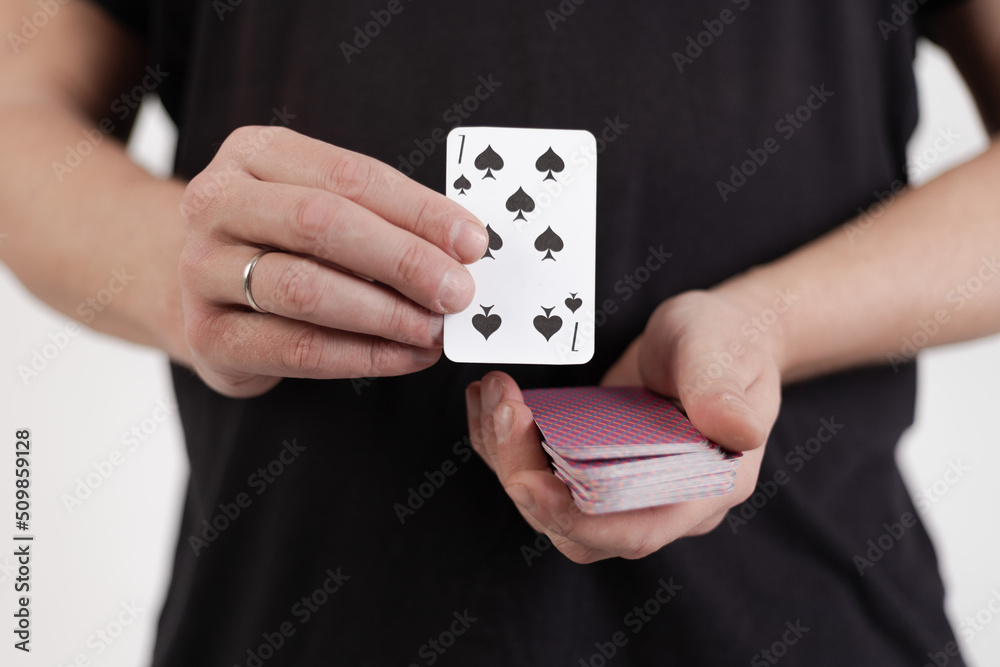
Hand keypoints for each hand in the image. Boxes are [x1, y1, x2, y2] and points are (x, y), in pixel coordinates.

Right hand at [178, 126, 487, 396]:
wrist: (200, 291)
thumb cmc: (281, 242)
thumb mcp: (320, 204)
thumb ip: (383, 216)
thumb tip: (464, 247)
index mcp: (254, 154)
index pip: (349, 175)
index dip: (417, 210)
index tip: (472, 241)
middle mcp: (216, 203)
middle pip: (320, 224)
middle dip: (402, 260)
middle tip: (458, 291)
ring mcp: (201, 270)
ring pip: (305, 290)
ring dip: (385, 314)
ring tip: (436, 330)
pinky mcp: (207, 336)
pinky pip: (296, 349)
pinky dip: (362, 356)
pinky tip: (406, 357)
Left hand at [466, 289, 782, 562]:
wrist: (716, 337)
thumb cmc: (727, 341)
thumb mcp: (722, 350)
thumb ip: (721, 390)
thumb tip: (737, 431)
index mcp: (706, 485)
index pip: (636, 529)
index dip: (578, 518)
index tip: (526, 483)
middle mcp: (661, 501)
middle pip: (578, 525)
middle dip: (526, 476)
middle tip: (503, 412)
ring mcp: (623, 488)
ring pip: (550, 504)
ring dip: (507, 456)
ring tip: (493, 395)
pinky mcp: (592, 467)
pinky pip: (541, 474)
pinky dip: (505, 442)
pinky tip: (489, 400)